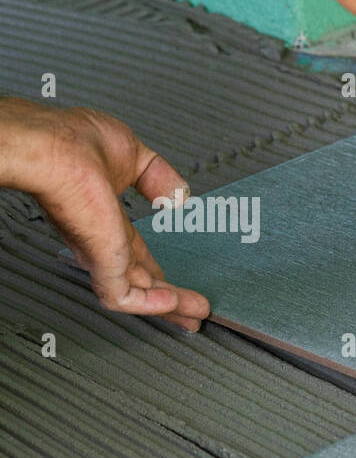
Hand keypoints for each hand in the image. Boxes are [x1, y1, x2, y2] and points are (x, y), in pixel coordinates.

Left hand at [0, 98, 209, 330]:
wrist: (57, 150)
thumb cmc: (76, 142)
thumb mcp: (133, 155)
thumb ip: (160, 178)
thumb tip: (179, 195)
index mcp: (103, 216)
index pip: (135, 254)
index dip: (159, 269)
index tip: (181, 281)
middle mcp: (99, 239)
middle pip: (140, 281)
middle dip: (170, 299)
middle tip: (195, 310)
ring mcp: (100, 253)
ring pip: (137, 293)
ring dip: (170, 306)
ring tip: (195, 315)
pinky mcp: (101, 262)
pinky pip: (126, 297)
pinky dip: (153, 305)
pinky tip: (175, 304)